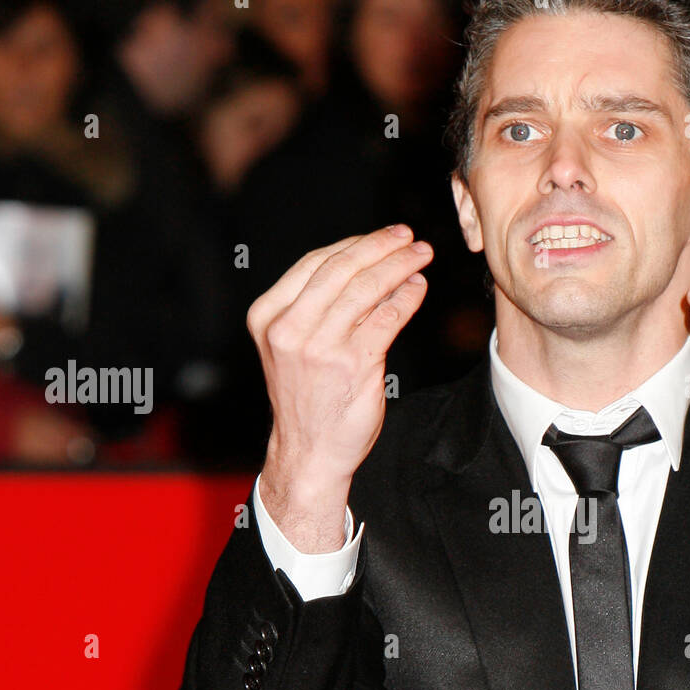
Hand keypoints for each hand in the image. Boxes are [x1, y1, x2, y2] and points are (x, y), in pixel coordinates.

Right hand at [249, 225, 431, 551]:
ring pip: (366, 289)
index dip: (354, 243)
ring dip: (400, 267)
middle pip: (342, 269)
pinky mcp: (353, 365)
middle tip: (408, 237)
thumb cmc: (306, 399)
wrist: (309, 452)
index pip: (315, 263)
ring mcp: (320, 347)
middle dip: (381, 247)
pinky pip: (386, 319)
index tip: (382, 236)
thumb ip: (316, 307)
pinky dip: (406, 298)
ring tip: (421, 256)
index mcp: (268, 316)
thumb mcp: (293, 346)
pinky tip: (418, 289)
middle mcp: (289, 328)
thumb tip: (364, 264)